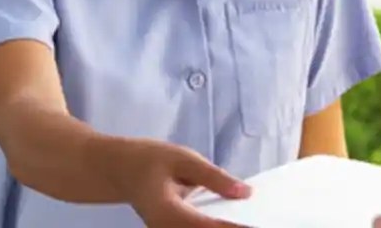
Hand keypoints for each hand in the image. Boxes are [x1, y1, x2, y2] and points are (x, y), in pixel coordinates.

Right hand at [107, 138, 250, 226]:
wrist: (118, 170)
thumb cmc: (148, 160)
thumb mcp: (182, 159)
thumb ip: (214, 177)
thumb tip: (246, 193)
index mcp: (169, 214)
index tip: (260, 223)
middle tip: (262, 218)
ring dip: (227, 226)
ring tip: (254, 217)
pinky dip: (219, 225)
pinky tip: (237, 218)